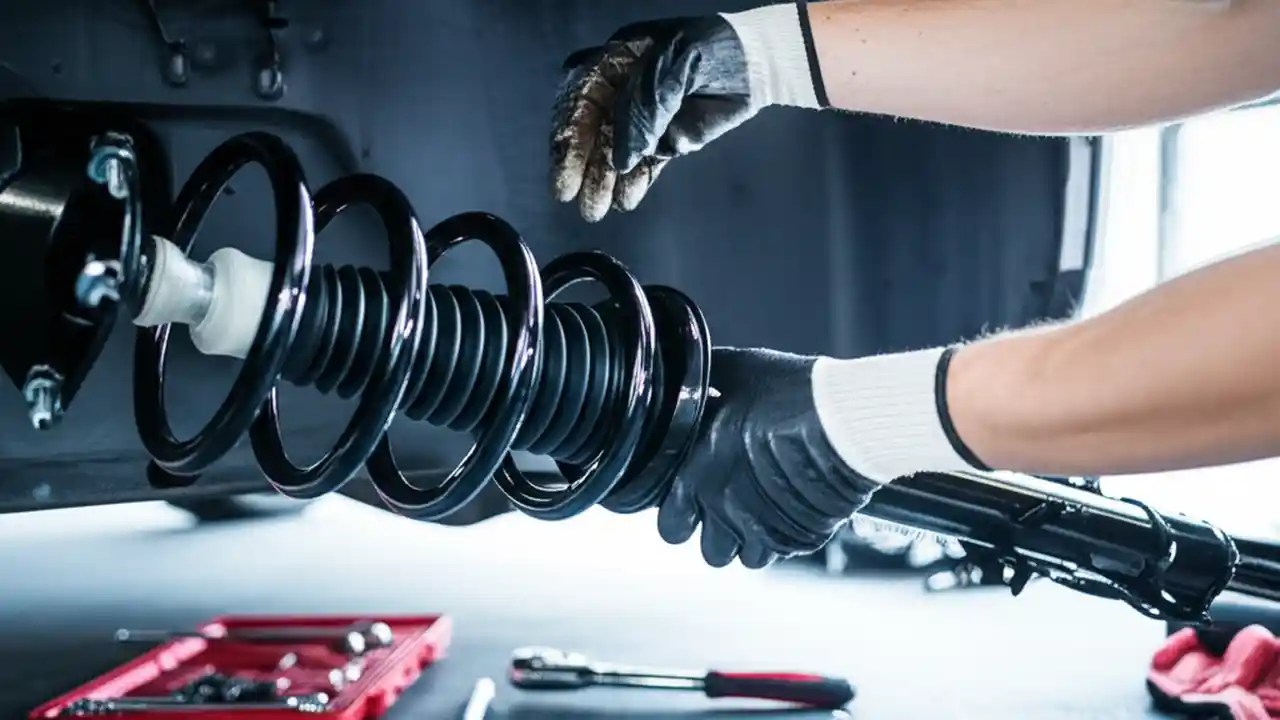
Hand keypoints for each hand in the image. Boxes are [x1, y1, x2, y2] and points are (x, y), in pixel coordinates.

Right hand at [551, 3, 826, 221]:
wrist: (757, 66)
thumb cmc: (716, 49)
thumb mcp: (678, 64)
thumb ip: (647, 107)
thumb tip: (621, 158)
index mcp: (618, 60)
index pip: (582, 97)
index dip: (569, 131)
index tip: (565, 163)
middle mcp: (622, 90)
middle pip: (591, 129)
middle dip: (579, 163)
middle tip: (567, 194)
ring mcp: (644, 117)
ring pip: (614, 152)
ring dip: (602, 181)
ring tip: (595, 210)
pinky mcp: (664, 139)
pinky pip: (643, 165)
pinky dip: (633, 184)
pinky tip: (625, 201)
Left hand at [657, 347, 880, 568]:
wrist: (846, 418)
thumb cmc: (790, 393)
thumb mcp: (736, 372)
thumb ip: (706, 381)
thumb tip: (692, 376)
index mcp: (695, 476)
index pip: (670, 524)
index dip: (681, 511)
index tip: (696, 494)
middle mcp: (724, 510)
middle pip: (710, 550)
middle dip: (718, 531)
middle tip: (732, 503)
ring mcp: (763, 527)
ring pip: (747, 556)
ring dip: (752, 536)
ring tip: (764, 506)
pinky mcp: (800, 536)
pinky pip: (784, 550)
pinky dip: (785, 535)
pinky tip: (791, 506)